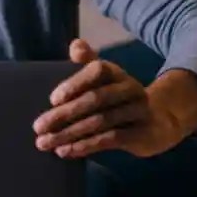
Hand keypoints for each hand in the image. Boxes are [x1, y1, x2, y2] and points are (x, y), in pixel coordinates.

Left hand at [32, 39, 187, 159]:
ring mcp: (137, 110)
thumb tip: (75, 45)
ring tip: (46, 143)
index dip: (75, 83)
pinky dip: (85, 146)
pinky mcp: (141, 133)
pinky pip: (110, 139)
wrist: (158, 122)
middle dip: (63, 115)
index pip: (97, 70)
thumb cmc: (119, 99)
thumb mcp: (106, 80)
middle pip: (94, 99)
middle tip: (38, 127)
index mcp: (116, 72)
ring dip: (69, 134)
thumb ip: (88, 62)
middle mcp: (129, 88)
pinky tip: (66, 151)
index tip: (52, 99)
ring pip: (99, 122)